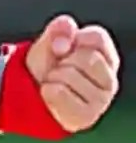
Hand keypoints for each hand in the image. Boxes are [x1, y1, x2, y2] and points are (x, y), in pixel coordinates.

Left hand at [26, 15, 120, 132]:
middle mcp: (109, 80)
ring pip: (70, 76)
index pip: (97, 37)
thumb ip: (59, 29)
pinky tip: (51, 95)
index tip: (61, 47)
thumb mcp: (49, 42)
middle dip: (63, 60)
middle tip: (58, 69)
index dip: (73, 38)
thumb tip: (67, 26)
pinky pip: (58, 93)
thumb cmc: (47, 65)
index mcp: (105, 57)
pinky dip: (47, 91)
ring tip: (55, 83)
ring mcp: (101, 101)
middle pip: (87, 58)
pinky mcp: (87, 116)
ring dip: (53, 76)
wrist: (32, 94)